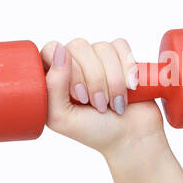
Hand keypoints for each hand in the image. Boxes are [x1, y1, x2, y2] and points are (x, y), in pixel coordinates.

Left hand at [40, 37, 167, 157]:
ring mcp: (97, 59)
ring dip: (112, 79)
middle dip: (93, 78)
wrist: (132, 137)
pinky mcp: (121, 57)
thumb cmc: (93, 131)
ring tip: (113, 102)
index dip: (67, 70)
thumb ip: (53, 86)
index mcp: (53, 78)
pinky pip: (121, 45)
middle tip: (98, 103)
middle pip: (78, 46)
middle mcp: (73, 64)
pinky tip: (130, 87)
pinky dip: (127, 67)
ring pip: (102, 47)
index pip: (51, 51)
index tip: (78, 95)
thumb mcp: (62, 117)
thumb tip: (59, 50)